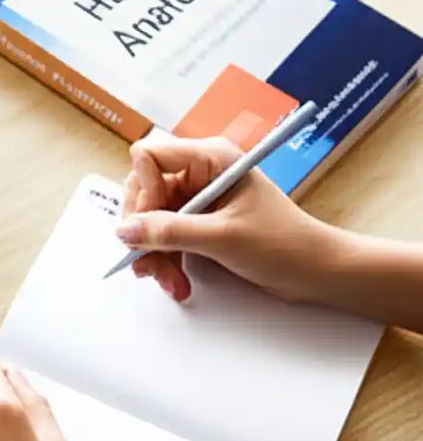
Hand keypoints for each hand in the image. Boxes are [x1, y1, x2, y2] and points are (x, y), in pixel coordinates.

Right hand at [118, 135, 339, 302]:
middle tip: (149, 264)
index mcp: (210, 158)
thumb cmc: (284, 244)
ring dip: (154, 255)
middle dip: (144, 233)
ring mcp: (198, 199)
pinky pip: (164, 238)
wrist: (316, 271)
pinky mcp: (199, 223)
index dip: (143, 192)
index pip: (148, 157)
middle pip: (144, 194)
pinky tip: (178, 282)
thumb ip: (170, 231)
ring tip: (171, 283)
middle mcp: (200, 173)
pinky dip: (165, 262)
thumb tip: (125, 231)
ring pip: (150, 222)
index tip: (151, 224)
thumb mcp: (223, 237)